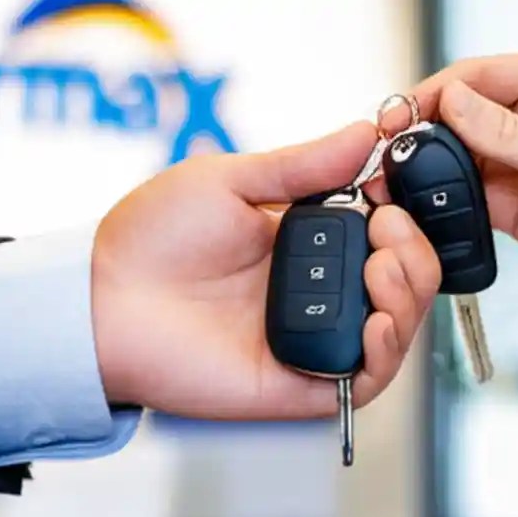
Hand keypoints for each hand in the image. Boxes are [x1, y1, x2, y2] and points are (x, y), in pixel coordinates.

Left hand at [90, 122, 440, 418]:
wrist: (102, 301)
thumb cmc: (152, 240)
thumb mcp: (233, 181)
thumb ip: (304, 165)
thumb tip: (365, 132)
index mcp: (308, 246)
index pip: (385, 234)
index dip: (404, 214)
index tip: (394, 188)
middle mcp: (320, 294)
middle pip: (403, 284)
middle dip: (414, 253)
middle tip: (388, 227)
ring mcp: (314, 339)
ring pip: (397, 330)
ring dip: (409, 295)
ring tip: (384, 266)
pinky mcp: (302, 384)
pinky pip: (366, 380)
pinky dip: (387, 352)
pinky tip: (379, 321)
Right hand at [380, 50, 517, 335]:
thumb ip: (510, 136)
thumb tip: (449, 104)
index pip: (474, 77)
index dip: (428, 97)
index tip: (391, 123)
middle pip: (456, 117)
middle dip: (418, 138)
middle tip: (379, 164)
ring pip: (457, 160)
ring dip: (425, 176)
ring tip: (389, 194)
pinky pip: (470, 200)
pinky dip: (444, 208)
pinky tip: (420, 217)